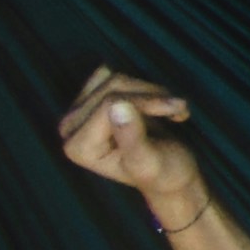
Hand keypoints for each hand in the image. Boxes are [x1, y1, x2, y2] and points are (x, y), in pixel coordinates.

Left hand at [54, 69, 204, 205]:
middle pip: (111, 87)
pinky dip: (141, 86)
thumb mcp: (149, 161)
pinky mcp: (89, 100)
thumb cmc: (162, 173)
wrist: (169, 174)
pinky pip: (113, 75)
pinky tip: (156, 105)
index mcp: (79, 147)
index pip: (110, 103)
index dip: (147, 103)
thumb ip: (132, 138)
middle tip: (179, 109)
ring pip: (115, 78)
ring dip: (151, 90)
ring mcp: (78, 113)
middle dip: (151, 95)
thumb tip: (119, 105)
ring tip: (172, 110)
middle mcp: (70, 128)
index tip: (178, 111)